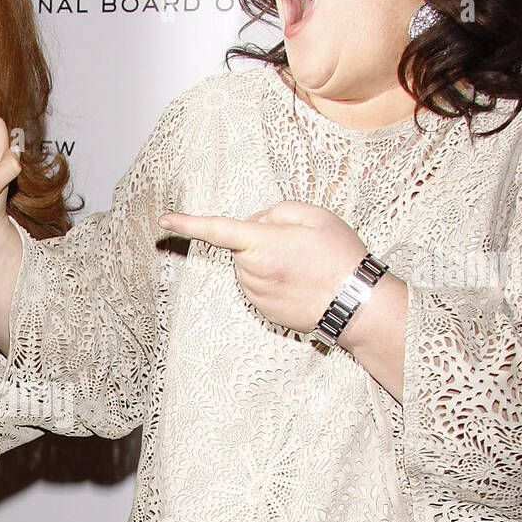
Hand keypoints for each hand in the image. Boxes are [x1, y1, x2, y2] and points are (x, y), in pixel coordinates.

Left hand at [157, 200, 367, 333]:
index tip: (165, 220)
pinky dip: (274, 280)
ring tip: (305, 265)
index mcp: (261, 243)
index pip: (216, 229)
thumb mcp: (315, 216)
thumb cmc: (339, 256)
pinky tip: (301, 281)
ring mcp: (256, 294)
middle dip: (260, 239)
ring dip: (268, 261)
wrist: (355, 303)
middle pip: (242, 246)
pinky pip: (259, 285)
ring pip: (250, 267)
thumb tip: (256, 223)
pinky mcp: (263, 310)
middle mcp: (252, 271)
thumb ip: (277, 211)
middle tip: (298, 243)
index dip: (188, 223)